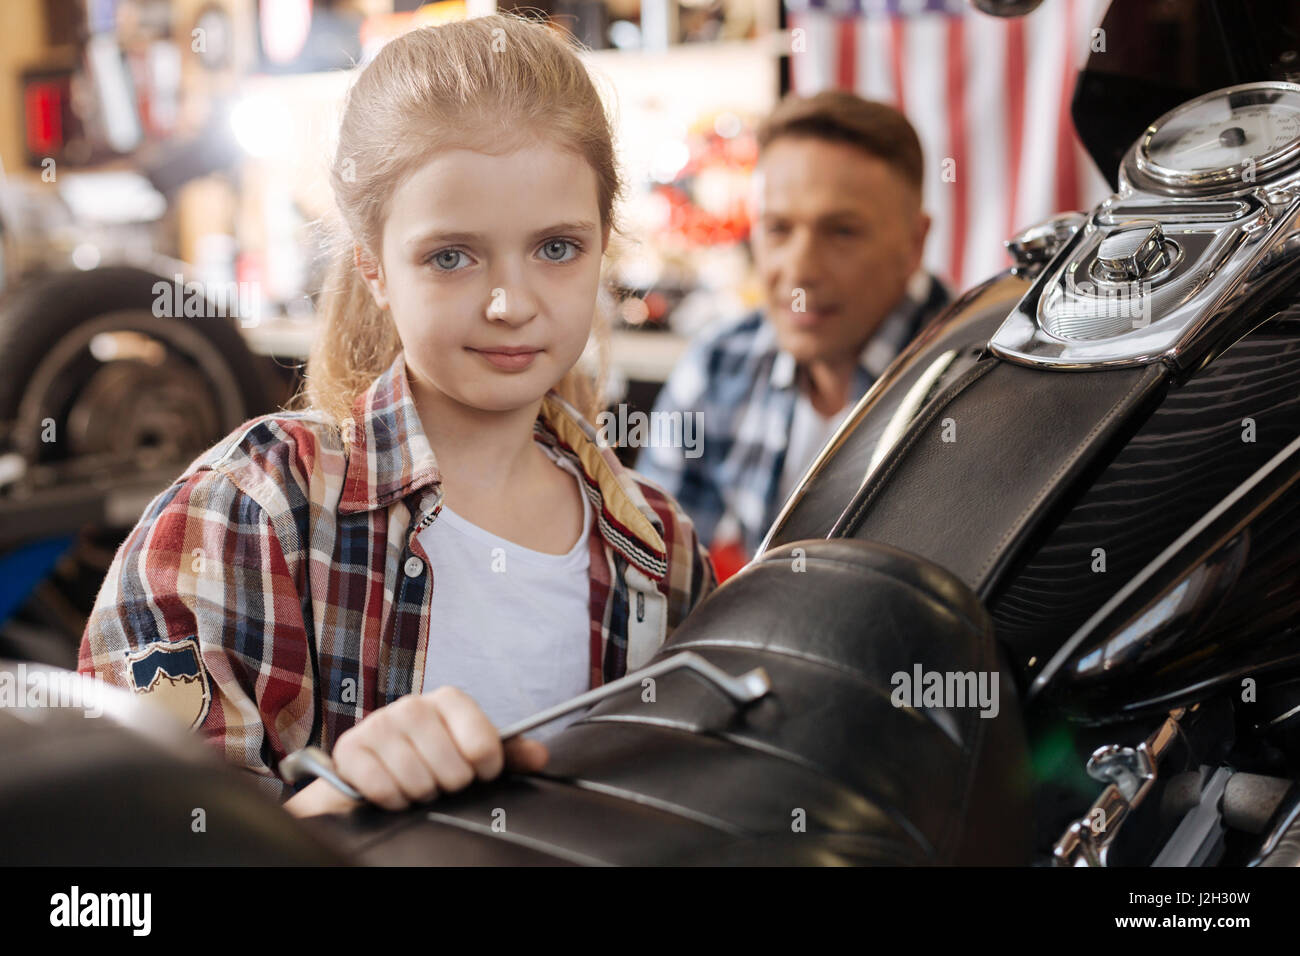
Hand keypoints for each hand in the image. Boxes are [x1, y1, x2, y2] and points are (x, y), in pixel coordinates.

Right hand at [284, 687, 547, 814]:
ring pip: (417, 779)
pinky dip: (392, 799)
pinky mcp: (350, 749)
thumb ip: (509, 754)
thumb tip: (540, 756)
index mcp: (449, 700)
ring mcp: (379, 724)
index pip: (482, 741)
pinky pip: (381, 787)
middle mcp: (413, 705)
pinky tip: (393, 792)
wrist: (373, 767)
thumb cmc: (432, 757)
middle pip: (451, 767)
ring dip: (421, 794)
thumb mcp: (473, 753)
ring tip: (418, 787)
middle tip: (442, 782)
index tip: (481, 774)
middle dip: (450, 785)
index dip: (486, 767)